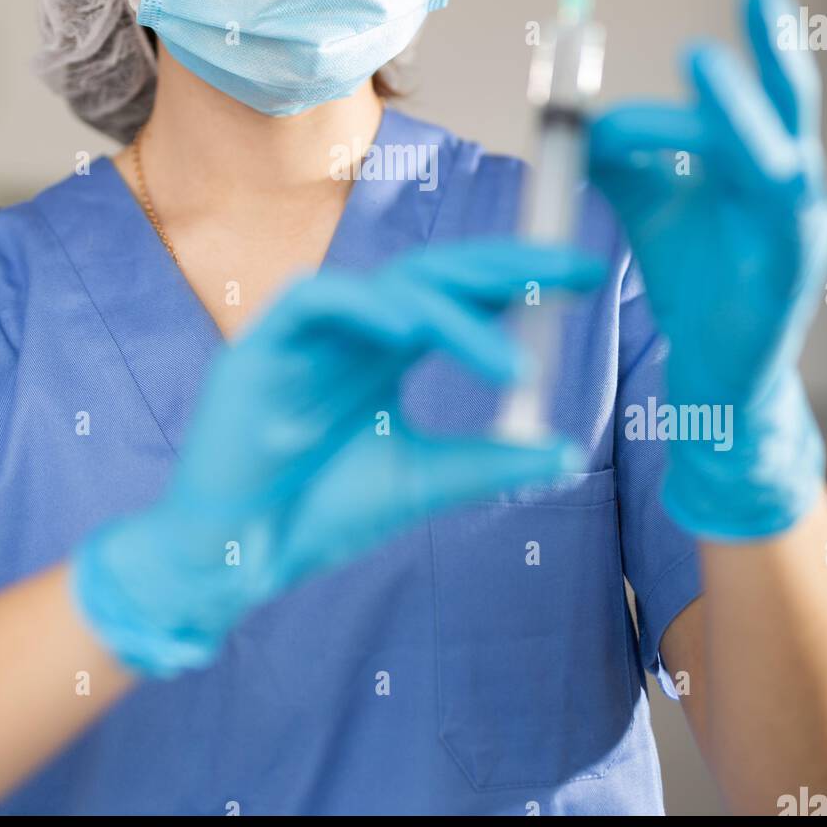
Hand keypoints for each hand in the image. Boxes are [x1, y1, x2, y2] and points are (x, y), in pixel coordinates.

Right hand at [69, 237, 605, 677]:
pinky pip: (317, 300)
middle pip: (435, 275)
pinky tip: (413, 329)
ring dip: (452, 314)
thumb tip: (568, 452)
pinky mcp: (261, 345)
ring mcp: (310, 335)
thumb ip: (487, 462)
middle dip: (505, 268)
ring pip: (388, 287)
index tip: (586, 280)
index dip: (519, 282)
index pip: (459, 298)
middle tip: (574, 269)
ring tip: (508, 364)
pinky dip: (366, 307)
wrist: (239, 559)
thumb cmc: (317, 514)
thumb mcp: (420, 481)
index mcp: (386, 354)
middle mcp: (354, 333)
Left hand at [589, 0, 826, 540]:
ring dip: (742, 111)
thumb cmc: (690, 276)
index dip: (724, 59)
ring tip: (701, 65)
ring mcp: (800, 226)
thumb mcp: (646, 202)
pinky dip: (762, 196)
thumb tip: (574, 114)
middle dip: (777, 43)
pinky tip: (757, 174)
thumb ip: (618, 155)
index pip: (752, 91)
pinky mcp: (793, 274)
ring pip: (780, 157)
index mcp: (757, 157)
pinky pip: (782, 224)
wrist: (713, 366)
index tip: (669, 46)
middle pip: (790, 101)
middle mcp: (789, 181)